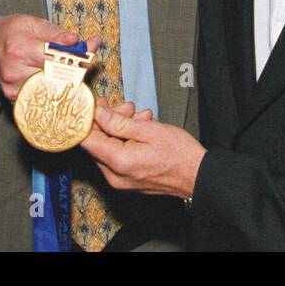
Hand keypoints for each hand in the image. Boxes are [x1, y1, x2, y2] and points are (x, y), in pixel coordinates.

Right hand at [0, 14, 101, 100]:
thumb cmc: (13, 32)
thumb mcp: (33, 23)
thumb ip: (56, 33)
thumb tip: (75, 40)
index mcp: (19, 49)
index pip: (53, 58)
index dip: (75, 59)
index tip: (91, 58)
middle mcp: (14, 71)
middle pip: (54, 76)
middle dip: (74, 71)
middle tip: (87, 65)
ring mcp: (13, 88)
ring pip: (50, 89)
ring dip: (65, 82)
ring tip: (73, 73)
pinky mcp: (14, 99)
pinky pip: (41, 96)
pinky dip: (53, 90)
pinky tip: (59, 83)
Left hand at [80, 99, 205, 199]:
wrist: (198, 176)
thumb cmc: (179, 154)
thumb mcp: (149, 129)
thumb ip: (118, 122)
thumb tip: (97, 113)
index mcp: (118, 162)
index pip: (86, 139)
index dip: (88, 118)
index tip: (96, 104)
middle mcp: (114, 176)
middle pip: (98, 142)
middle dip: (110, 120)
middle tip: (127, 107)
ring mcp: (120, 181)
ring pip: (109, 147)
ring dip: (121, 129)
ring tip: (142, 117)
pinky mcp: (127, 181)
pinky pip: (118, 156)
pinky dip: (126, 141)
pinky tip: (142, 130)